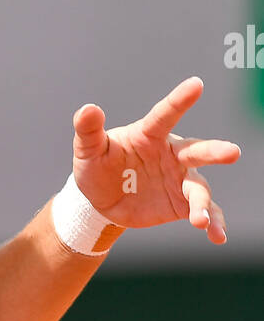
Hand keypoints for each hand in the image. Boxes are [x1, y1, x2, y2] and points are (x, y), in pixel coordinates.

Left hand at [70, 76, 239, 244]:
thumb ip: (89, 130)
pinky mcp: (183, 204)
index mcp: (149, 135)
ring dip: (203, 203)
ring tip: (200, 220)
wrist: (101, 201)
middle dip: (214, 151)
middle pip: (196, 150)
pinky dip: (213, 223)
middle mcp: (171, 154)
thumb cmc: (96, 167)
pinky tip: (218, 236)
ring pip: (199, 188)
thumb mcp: (88, 150)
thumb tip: (88, 109)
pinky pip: (204, 212)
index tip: (197, 84)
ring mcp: (180, 179)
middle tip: (231, 152)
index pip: (165, 115)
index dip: (179, 101)